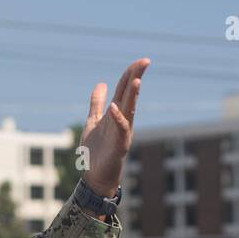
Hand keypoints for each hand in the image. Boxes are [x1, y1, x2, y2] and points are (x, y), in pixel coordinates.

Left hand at [80, 58, 148, 196]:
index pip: (124, 89)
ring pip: (129, 111)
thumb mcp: (93, 121)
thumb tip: (101, 83)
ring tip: (137, 81)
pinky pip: (120, 130)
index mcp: (116, 113)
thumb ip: (97, 103)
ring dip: (133, 96)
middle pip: (130, 95)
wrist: (96, 176)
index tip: (140, 61)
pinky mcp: (119, 145)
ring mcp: (122, 132)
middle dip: (136, 78)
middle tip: (145, 61)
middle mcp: (122, 120)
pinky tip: (114, 107)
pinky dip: (118, 119)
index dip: (130, 74)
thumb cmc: (96, 150)